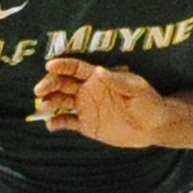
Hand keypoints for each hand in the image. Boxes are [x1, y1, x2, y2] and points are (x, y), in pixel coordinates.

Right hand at [31, 58, 167, 146]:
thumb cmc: (149, 103)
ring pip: (61, 102)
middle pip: (63, 84)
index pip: (76, 68)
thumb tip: (100, 71)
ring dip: (50, 103)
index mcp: (98, 77)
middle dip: (49, 85)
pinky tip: (51, 125)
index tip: (50, 65)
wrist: (153, 127)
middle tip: (39, 90)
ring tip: (43, 107)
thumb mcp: (137, 90)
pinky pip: (67, 122)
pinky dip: (57, 123)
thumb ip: (118, 81)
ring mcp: (85, 107)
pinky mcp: (86, 125)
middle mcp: (87, 90)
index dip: (63, 65)